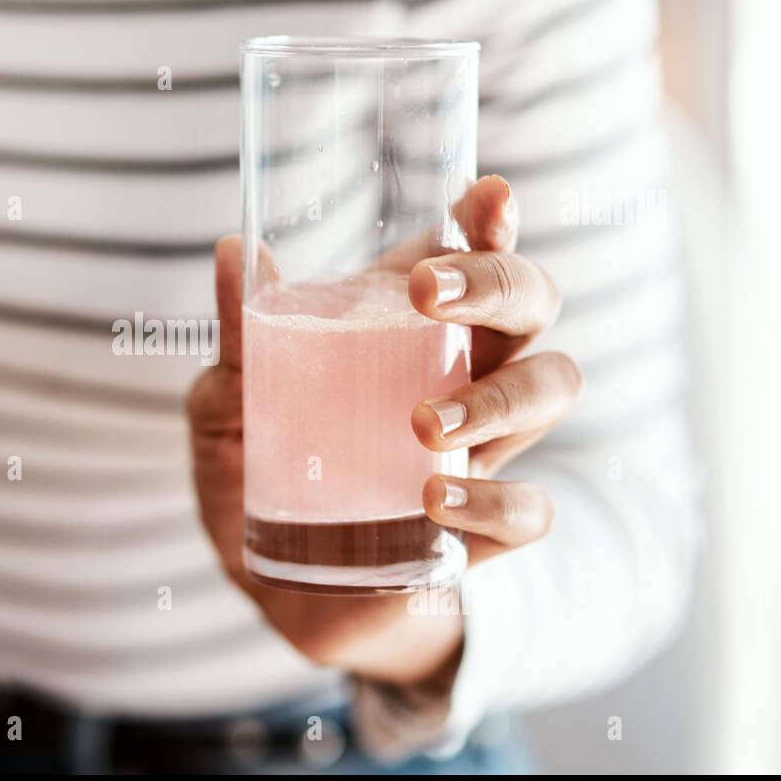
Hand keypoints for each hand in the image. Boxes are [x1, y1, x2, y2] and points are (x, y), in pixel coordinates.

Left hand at [186, 176, 581, 685]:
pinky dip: (495, 501)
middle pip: (531, 302)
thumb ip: (238, 340)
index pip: (471, 252)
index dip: (491, 220)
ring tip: (423, 423)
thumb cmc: (256, 468)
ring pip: (552, 387)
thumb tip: (234, 249)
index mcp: (406, 326)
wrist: (271, 585)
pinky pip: (530, 508)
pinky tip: (435, 499)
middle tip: (424, 295)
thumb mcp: (229, 404)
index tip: (488, 196)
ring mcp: (484, 448)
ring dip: (500, 396)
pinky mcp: (482, 526)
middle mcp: (462, 370)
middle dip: (498, 284)